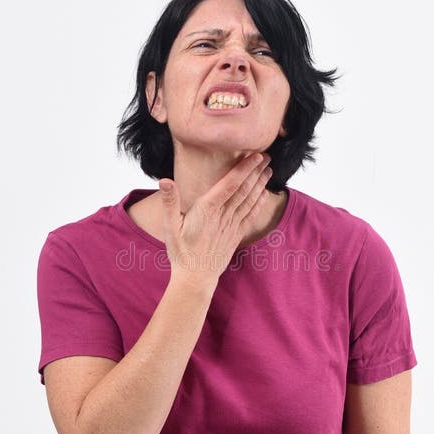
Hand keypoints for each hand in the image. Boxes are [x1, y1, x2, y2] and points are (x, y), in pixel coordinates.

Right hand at [158, 152, 271, 284]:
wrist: (195, 278)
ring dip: (260, 184)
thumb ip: (169, 201)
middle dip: (256, 172)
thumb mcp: (169, 226)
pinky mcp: (235, 235)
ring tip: (268, 170)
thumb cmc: (180, 251)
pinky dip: (259, 203)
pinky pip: (250, 216)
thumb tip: (165, 180)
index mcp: (207, 210)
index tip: (255, 156)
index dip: (244, 169)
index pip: (230, 184)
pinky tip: (265, 194)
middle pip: (244, 189)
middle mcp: (223, 216)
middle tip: (267, 157)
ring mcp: (231, 226)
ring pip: (249, 201)